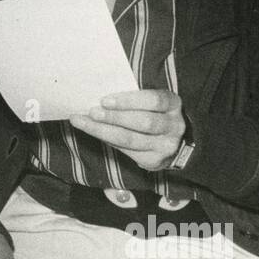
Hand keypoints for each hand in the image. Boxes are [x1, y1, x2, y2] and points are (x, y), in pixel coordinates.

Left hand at [70, 88, 186, 171]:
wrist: (171, 142)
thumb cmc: (152, 113)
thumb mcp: (150, 101)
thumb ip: (132, 98)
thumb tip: (99, 99)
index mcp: (173, 104)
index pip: (154, 100)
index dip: (128, 100)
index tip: (105, 100)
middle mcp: (174, 126)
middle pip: (143, 122)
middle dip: (114, 117)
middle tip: (92, 112)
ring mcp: (165, 145)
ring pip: (131, 139)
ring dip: (103, 130)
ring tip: (84, 122)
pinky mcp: (154, 160)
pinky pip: (126, 151)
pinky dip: (107, 140)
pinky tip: (93, 132)